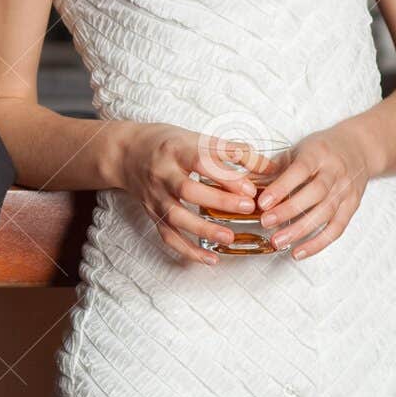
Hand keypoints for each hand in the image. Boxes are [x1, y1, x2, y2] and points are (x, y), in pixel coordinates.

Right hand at [116, 124, 264, 265]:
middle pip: (187, 189)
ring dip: (202, 230)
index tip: (250, 186)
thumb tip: (269, 167)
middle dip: (218, 200)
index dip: (225, 174)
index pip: (200, 160)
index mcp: (175, 150)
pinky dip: (188, 250)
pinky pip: (168, 236)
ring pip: (175, 216)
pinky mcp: (152, 213)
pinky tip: (210, 259)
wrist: (126, 153)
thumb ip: (232, 151)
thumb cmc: (167, 144)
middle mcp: (161, 173)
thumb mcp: (197, 137)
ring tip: (229, 238)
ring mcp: (155, 196)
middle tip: (248, 207)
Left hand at [255, 126, 371, 257]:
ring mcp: (346, 190)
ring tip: (278, 242)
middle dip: (289, 210)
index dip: (282, 187)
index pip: (300, 170)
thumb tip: (246, 182)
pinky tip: (299, 252)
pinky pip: (337, 228)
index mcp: (318, 153)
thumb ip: (275, 166)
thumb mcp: (298, 148)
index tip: (262, 202)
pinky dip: (318, 243)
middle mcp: (336, 172)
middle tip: (266, 223)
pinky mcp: (353, 206)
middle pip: (315, 194)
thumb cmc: (321, 149)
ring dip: (301, 231)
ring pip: (326, 213)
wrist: (359, 147)